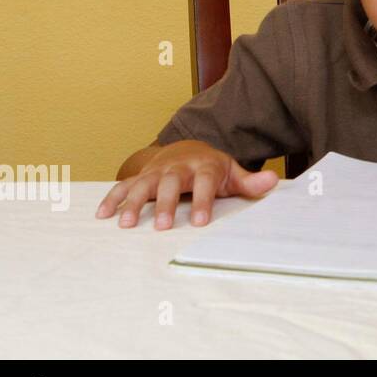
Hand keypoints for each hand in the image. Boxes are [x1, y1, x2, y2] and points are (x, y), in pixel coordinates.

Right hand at [95, 140, 277, 227]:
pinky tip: (102, 215)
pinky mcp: (140, 176)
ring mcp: (157, 171)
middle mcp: (178, 168)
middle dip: (166, 204)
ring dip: (134, 203)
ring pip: (143, 184)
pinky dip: (112, 198)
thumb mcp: (232, 172)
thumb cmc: (211, 168)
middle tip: (163, 227)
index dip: (203, 201)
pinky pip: (123, 186)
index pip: (205, 183)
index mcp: (204, 167)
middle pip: (171, 183)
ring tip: (127, 224)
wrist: (186, 148)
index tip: (200, 223)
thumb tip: (273, 182)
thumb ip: (250, 181)